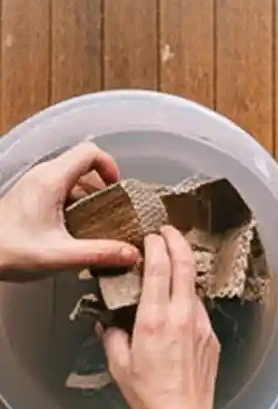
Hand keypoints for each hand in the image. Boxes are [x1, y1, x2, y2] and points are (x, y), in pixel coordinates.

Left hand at [0, 142, 140, 280]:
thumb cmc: (8, 251)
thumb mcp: (59, 255)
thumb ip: (99, 254)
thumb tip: (133, 254)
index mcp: (51, 180)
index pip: (90, 152)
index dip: (110, 167)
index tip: (118, 192)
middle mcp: (43, 176)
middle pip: (84, 165)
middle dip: (104, 188)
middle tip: (114, 214)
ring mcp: (35, 185)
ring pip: (74, 178)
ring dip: (91, 198)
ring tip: (99, 225)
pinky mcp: (31, 196)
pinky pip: (62, 190)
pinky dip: (76, 204)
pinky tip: (78, 230)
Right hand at [102, 227, 219, 408]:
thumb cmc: (149, 393)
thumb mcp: (118, 363)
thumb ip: (111, 335)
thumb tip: (106, 322)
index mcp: (155, 319)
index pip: (159, 268)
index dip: (157, 245)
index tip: (152, 235)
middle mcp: (182, 316)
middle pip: (185, 266)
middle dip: (177, 242)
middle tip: (168, 231)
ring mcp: (202, 325)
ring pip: (193, 288)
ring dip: (183, 273)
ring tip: (171, 268)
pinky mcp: (212, 336)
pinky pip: (199, 310)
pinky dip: (189, 301)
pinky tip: (178, 307)